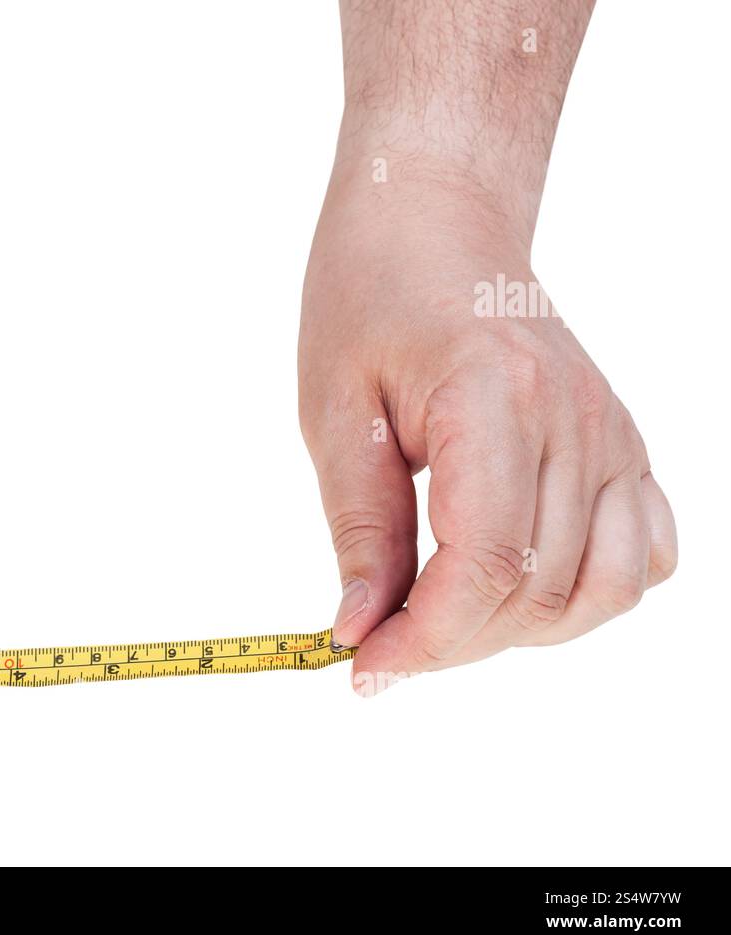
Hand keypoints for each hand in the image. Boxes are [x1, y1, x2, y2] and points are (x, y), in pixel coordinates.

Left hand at [300, 178, 675, 694]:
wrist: (434, 221)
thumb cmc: (370, 300)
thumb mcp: (335, 412)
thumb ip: (357, 528)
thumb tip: (359, 630)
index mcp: (496, 398)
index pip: (483, 565)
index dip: (423, 639)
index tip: (364, 669)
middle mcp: (577, 420)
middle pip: (539, 591)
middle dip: (452, 642)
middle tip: (378, 637)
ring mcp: (614, 433)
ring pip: (600, 591)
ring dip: (516, 631)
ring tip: (440, 613)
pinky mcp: (625, 443)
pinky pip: (643, 555)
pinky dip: (586, 595)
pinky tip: (515, 580)